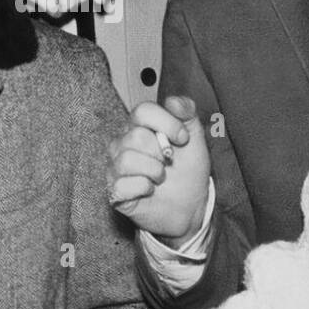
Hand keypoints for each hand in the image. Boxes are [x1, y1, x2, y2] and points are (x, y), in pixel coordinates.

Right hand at [108, 95, 209, 244]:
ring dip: (154, 171)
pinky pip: (122, 185)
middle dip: (161, 152)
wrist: (191, 206)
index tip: (183, 139)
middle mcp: (122, 143)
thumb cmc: (188, 171)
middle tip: (168, 162)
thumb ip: (187, 112)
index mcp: (140, 126)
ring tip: (160, 178)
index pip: (142, 111)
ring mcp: (116, 168)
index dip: (166, 123)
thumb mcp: (195, 138)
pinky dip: (144, 188)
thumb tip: (173, 102)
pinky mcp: (114, 191)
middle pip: (136, 136)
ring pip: (127, 160)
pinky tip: (150, 190)